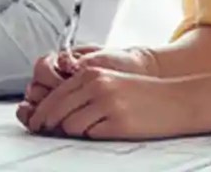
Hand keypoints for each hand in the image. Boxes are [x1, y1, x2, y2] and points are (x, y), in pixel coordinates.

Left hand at [17, 46, 158, 128]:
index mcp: (93, 73)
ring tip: (89, 127)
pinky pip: (91, 135)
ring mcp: (107, 104)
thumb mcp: (109, 82)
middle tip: (43, 131)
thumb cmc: (141, 94)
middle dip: (47, 123)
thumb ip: (83, 91)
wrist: (175, 101)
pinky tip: (105, 130)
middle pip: (57, 110)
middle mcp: (97, 85)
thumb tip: (53, 113)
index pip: (56, 94)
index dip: (42, 111)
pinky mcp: (118, 123)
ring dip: (74, 131)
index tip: (35, 122)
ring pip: (70, 125)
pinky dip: (92, 136)